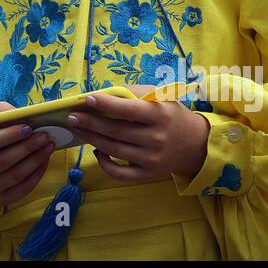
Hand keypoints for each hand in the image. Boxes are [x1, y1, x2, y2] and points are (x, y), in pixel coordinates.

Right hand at [0, 102, 56, 205]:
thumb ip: (2, 113)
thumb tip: (22, 116)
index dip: (9, 135)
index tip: (29, 127)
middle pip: (4, 161)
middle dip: (27, 147)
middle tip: (44, 136)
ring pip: (15, 175)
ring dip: (35, 160)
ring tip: (49, 146)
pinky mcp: (1, 199)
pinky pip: (22, 189)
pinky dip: (37, 174)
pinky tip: (44, 161)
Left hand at [67, 91, 209, 184]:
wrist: (195, 144)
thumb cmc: (171, 115)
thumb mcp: (160, 97)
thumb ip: (134, 93)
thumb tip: (104, 93)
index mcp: (160, 115)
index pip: (129, 110)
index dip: (106, 104)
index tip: (88, 99)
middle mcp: (157, 138)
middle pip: (116, 131)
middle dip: (90, 123)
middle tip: (72, 116)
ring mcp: (152, 159)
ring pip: (113, 149)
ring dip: (91, 138)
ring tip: (77, 129)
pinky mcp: (148, 175)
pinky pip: (120, 173)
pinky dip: (104, 163)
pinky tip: (97, 150)